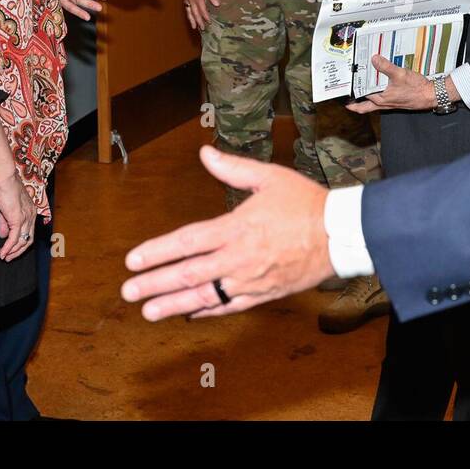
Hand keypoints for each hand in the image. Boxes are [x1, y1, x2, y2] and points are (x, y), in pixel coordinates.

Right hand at [0, 170, 35, 261]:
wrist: (5, 179)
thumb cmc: (4, 190)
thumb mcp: (4, 209)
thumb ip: (5, 223)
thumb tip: (3, 236)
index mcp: (30, 213)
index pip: (29, 233)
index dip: (20, 243)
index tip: (11, 250)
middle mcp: (31, 217)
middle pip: (28, 240)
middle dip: (18, 251)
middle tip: (7, 258)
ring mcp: (26, 218)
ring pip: (22, 241)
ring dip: (12, 251)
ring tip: (3, 257)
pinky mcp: (18, 219)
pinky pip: (14, 238)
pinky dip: (8, 248)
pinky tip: (2, 253)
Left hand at [121, 146, 333, 320]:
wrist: (340, 234)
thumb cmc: (306, 203)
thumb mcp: (269, 177)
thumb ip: (233, 169)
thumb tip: (205, 153)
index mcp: (236, 228)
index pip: (186, 242)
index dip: (157, 252)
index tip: (133, 260)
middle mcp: (238, 258)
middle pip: (188, 274)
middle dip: (155, 284)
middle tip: (129, 291)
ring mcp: (250, 280)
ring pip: (205, 297)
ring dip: (173, 305)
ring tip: (148, 312)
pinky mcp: (264, 294)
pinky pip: (230, 307)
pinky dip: (207, 312)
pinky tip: (189, 315)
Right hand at [181, 0, 219, 30]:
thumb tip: (217, 4)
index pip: (202, 10)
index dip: (205, 17)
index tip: (209, 22)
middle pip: (195, 13)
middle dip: (199, 21)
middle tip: (202, 28)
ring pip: (189, 11)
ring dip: (192, 19)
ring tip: (194, 26)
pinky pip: (185, 7)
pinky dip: (187, 13)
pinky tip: (189, 15)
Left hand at [346, 55, 439, 113]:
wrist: (430, 95)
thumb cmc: (416, 88)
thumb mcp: (399, 74)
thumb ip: (386, 66)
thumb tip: (374, 59)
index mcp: (380, 99)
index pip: (360, 96)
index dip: (352, 93)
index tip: (344, 89)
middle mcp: (383, 103)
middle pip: (363, 107)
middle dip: (353, 104)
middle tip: (345, 100)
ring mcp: (389, 103)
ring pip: (371, 105)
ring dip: (364, 100)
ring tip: (357, 94)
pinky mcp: (395, 101)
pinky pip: (381, 101)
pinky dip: (376, 96)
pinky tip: (378, 88)